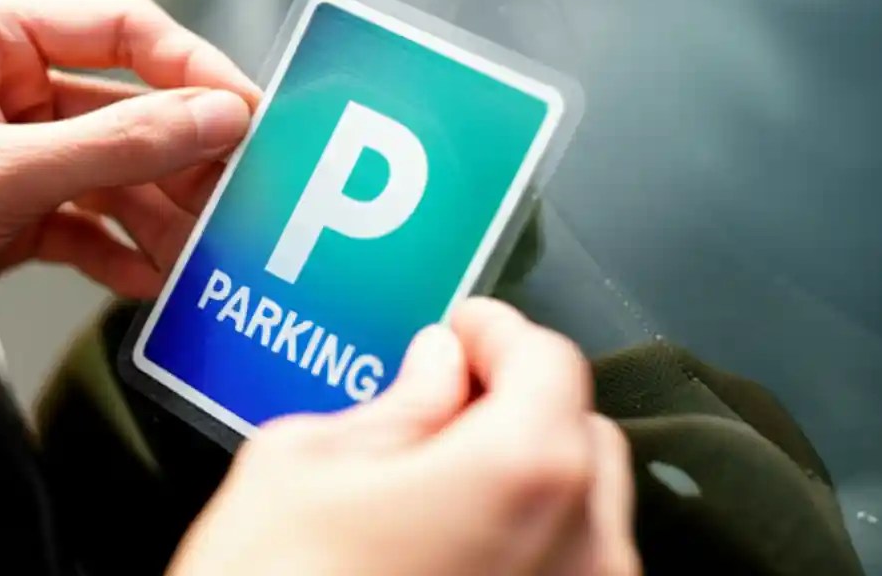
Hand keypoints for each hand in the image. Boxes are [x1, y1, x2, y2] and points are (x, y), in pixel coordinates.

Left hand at [0, 0, 255, 405]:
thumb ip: (117, 145)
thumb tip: (209, 117)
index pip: (118, 29)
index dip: (189, 68)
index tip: (242, 111)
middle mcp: (1, 91)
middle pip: (125, 107)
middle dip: (180, 154)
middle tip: (232, 190)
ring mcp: (8, 156)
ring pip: (114, 171)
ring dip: (157, 212)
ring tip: (197, 246)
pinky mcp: (9, 215)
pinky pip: (88, 222)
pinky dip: (119, 250)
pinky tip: (146, 275)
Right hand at [169, 298, 639, 575]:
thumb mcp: (301, 467)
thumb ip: (394, 406)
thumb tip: (434, 370)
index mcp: (520, 473)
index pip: (546, 361)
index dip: (497, 332)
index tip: (463, 329)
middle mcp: (580, 548)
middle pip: (577, 432)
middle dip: (515, 401)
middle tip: (443, 397)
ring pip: (579, 509)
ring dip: (524, 475)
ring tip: (435, 479)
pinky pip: (565, 569)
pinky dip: (525, 539)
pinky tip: (447, 542)